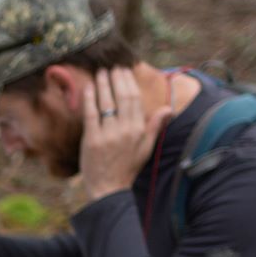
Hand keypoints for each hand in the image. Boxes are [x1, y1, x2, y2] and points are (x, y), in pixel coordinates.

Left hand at [78, 67, 172, 201]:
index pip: (135, 99)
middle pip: (121, 97)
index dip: (129, 82)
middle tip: (111, 67)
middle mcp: (125, 130)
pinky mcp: (92, 140)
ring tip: (100, 73)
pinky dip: (89, 99)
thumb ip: (155, 127)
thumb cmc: (127, 168)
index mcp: (139, 130)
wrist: (109, 189)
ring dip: (103, 84)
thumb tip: (168, 109)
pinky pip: (91, 114)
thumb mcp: (146, 148)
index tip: (124, 71)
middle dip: (117, 79)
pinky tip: (88, 87)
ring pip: (106, 102)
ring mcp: (108, 134)